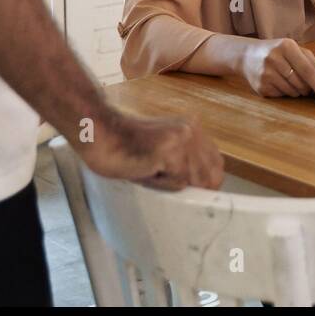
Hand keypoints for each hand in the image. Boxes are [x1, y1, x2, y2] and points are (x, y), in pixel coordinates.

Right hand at [80, 110, 223, 190]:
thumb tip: (205, 187)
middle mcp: (193, 130)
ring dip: (171, 183)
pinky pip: (177, 183)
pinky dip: (160, 183)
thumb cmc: (125, 147)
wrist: (98, 132)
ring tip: (149, 168)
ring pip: (193, 182)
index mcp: (194, 128)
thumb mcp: (164, 151)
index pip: (216, 166)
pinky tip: (144, 168)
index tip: (181, 185)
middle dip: (189, 186)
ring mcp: (183, 138)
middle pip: (211, 177)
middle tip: (158, 175)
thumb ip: (186, 161)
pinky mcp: (170, 150)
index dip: (202, 182)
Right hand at [239, 37, 314, 102]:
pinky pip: (282, 96)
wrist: (246, 55)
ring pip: (293, 92)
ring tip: (289, 79)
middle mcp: (274, 59)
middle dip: (308, 88)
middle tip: (305, 84)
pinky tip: (278, 82)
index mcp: (286, 46)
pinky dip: (285, 93)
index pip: (308, 70)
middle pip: (302, 84)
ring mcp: (266, 74)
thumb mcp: (295, 50)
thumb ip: (313, 63)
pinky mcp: (260, 87)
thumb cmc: (276, 52)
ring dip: (297, 91)